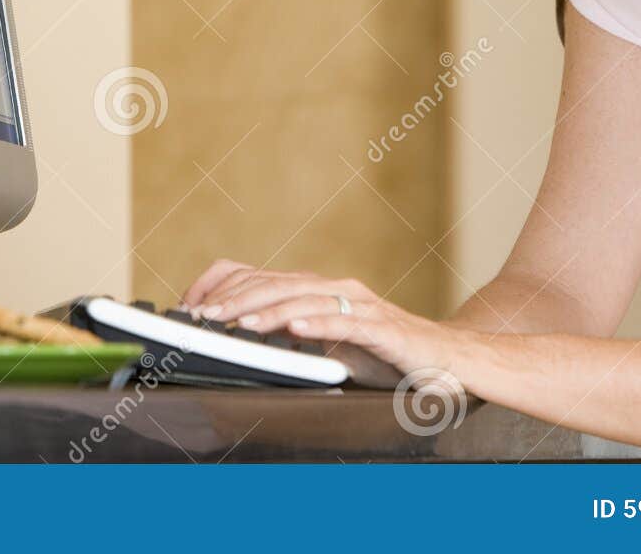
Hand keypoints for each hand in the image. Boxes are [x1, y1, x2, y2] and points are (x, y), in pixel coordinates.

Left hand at [181, 259, 474, 387]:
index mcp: (320, 290)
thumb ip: (292, 338)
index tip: (192, 307)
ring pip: (305, 299)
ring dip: (266, 311)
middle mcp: (338, 289)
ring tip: (236, 323)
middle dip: (233, 301)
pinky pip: (347, 323)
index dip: (224, 288)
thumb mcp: (327, 347)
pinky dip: (318, 324)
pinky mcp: (384, 329)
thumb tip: (244, 340)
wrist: (448, 362)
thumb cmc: (387, 356)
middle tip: (201, 318)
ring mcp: (362, 306)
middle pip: (276, 284)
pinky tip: (294, 330)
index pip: (262, 277)